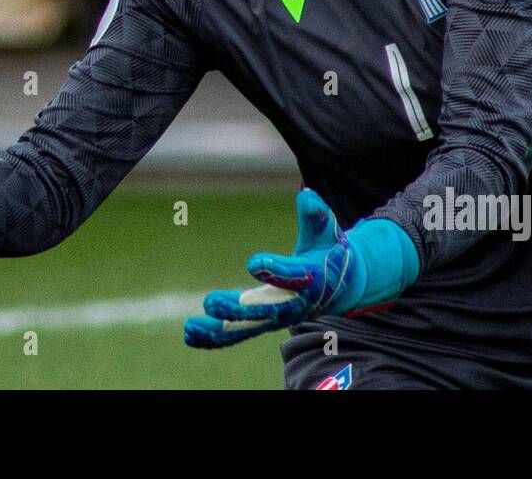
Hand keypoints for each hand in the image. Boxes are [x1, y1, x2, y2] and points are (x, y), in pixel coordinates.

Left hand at [183, 189, 419, 348]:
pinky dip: (216, 337)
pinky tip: (191, 334)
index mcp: (311, 280)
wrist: (339, 286)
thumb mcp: (328, 233)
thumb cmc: (330, 253)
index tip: (254, 262)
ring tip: (191, 327)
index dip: (276, 270)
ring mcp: (277, 318)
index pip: (294, 278)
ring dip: (218, 331)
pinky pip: (239, 333)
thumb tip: (307, 195)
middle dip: (236, 309)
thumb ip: (318, 217)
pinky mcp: (264, 322)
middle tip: (210, 301)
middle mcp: (293, 305)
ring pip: (246, 328)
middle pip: (264, 311)